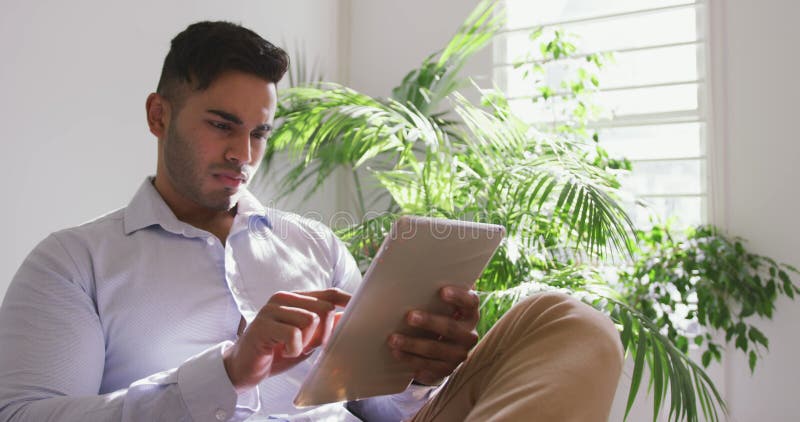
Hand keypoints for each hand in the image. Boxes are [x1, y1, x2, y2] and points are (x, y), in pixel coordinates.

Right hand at [223, 288, 349, 392]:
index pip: (328, 293)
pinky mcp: (263, 324)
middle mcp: (283, 298)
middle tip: (308, 346)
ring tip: (291, 348)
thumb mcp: (306, 340)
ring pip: (310, 320)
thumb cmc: (276, 352)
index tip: (361, 307)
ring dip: (306, 342)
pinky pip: (294, 334)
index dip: (346, 299)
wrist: (243, 367)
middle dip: (324, 333)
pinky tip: (282, 351)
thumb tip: (348, 317)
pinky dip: (293, 349)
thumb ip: (324, 328)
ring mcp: (271, 309)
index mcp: (295, 298)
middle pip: (324, 308)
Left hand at [387, 286, 479, 385]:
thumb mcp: (439, 305)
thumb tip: (405, 273)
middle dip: (429, 322)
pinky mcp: (447, 369)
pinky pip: (429, 367)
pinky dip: (412, 361)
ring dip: (413, 345)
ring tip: (393, 339)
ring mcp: (459, 354)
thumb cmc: (436, 315)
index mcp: (469, 313)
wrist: (442, 346)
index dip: (458, 297)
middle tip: (409, 317)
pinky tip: (398, 354)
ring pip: (436, 350)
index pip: (470, 302)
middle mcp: (468, 334)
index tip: (442, 291)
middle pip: (450, 328)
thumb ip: (431, 294)